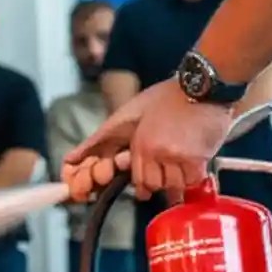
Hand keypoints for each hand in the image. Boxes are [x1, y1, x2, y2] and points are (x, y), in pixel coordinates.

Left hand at [64, 81, 232, 200]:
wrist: (202, 85)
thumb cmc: (167, 97)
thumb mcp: (130, 113)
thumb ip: (102, 138)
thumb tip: (70, 159)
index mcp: (138, 143)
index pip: (137, 180)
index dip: (143, 185)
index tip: (147, 185)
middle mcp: (154, 152)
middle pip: (154, 185)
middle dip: (162, 182)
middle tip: (171, 169)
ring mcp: (175, 156)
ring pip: (174, 186)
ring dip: (180, 179)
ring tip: (185, 162)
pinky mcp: (196, 158)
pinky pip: (192, 181)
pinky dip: (195, 176)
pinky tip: (197, 161)